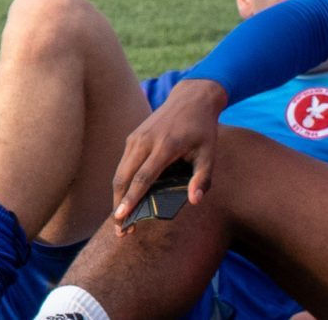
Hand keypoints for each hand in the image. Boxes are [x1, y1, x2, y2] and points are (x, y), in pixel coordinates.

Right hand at [112, 78, 227, 227]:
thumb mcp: (210, 154)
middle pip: (123, 178)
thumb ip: (202, 178)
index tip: (122, 218)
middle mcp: (143, 142)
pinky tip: (125, 197)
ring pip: (119, 172)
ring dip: (117, 196)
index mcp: (163, 147)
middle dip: (119, 205)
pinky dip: (122, 183)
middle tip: (119, 229)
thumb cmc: (203, 130)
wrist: (190, 99)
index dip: (132, 200)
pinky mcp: (132, 138)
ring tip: (120, 218)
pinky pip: (123, 164)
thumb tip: (195, 202)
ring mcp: (135, 139)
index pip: (143, 178)